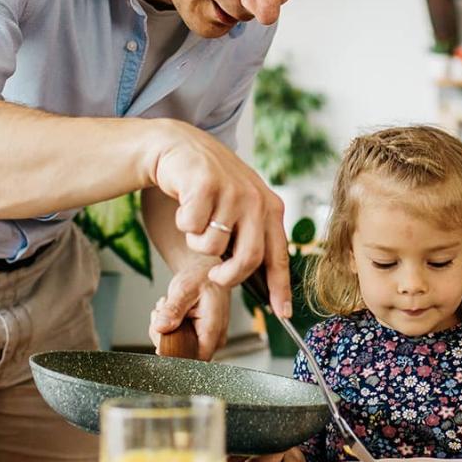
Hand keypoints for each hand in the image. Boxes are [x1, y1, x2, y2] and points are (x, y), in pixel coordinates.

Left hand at [149, 265, 230, 359]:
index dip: (173, 353)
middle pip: (184, 355)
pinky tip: (169, 312)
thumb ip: (173, 309)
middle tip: (160, 312)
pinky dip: (169, 329)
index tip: (160, 333)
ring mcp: (208, 338)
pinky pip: (180, 342)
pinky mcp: (200, 336)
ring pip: (179, 349)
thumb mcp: (185, 289)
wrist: (206, 270)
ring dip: (165, 330)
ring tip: (166, 307)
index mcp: (214, 329)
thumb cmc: (202, 277)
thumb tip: (161, 328)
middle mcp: (214, 338)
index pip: (195, 359)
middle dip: (165, 336)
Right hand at [150, 122, 291, 317]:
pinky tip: (185, 204)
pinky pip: (191, 228)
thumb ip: (251, 236)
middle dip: (228, 277)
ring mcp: (232, 191)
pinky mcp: (205, 185)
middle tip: (216, 277)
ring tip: (197, 220)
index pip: (279, 255)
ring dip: (197, 242)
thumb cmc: (208, 186)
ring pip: (213, 247)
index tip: (283, 313)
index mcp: (270, 208)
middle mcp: (256, 200)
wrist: (178, 148)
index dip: (281, 287)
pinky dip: (183, 224)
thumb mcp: (239, 207)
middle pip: (249, 259)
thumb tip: (258, 279)